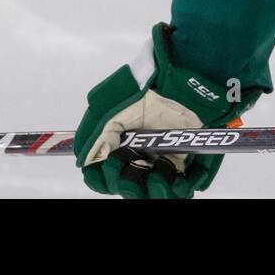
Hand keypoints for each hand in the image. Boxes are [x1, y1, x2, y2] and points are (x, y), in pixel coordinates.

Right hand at [72, 22, 256, 198]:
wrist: (186, 80)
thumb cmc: (147, 90)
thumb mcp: (111, 109)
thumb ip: (94, 136)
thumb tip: (83, 161)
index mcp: (122, 145)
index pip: (105, 176)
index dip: (103, 179)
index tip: (108, 168)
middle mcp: (142, 156)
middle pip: (128, 188)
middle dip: (125, 184)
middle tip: (132, 166)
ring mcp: (166, 162)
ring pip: (155, 194)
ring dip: (152, 191)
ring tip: (157, 174)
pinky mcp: (191, 165)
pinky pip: (183, 190)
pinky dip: (180, 189)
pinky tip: (179, 177)